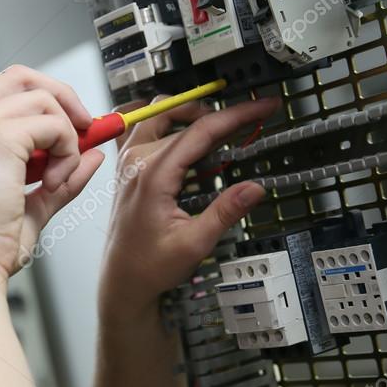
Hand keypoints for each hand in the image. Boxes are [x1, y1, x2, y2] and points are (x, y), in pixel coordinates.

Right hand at [0, 65, 104, 277]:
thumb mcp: (31, 204)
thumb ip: (62, 176)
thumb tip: (91, 155)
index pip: (9, 90)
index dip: (48, 103)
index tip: (75, 128)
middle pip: (24, 77)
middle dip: (64, 100)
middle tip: (85, 132)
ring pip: (44, 99)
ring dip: (66, 137)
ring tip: (56, 178)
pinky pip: (53, 124)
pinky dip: (66, 151)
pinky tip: (53, 182)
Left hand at [98, 95, 280, 317]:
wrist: (122, 281)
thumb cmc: (151, 267)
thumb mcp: (194, 244)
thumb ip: (224, 212)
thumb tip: (255, 188)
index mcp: (153, 176)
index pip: (201, 130)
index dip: (237, 114)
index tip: (264, 105)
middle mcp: (136, 161)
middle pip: (181, 116)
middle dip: (219, 112)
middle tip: (249, 119)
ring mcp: (127, 161)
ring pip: (158, 114)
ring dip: (190, 112)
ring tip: (220, 127)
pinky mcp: (126, 167)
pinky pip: (140, 127)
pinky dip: (163, 120)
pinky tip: (182, 129)